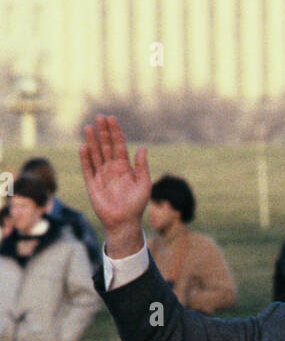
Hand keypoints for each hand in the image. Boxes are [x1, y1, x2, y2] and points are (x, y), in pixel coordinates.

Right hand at [79, 115, 150, 255]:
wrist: (124, 223)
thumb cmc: (136, 205)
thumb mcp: (144, 185)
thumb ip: (142, 166)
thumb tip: (143, 148)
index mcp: (124, 167)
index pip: (119, 145)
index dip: (115, 132)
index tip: (112, 119)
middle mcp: (112, 168)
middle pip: (106, 146)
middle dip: (103, 132)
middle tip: (99, 117)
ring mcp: (101, 175)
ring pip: (95, 154)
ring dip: (92, 141)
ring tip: (89, 127)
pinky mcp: (92, 184)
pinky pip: (87, 169)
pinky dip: (85, 158)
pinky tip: (84, 147)